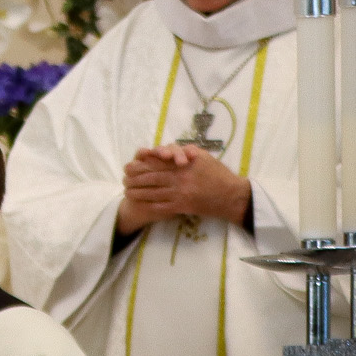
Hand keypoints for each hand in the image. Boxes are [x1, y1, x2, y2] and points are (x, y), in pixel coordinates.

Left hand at [116, 144, 250, 233]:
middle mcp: (179, 178)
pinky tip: (140, 204)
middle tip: (123, 180)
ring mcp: (180, 193)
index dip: (140, 165)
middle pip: (151, 178)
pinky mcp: (182, 206)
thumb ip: (186, 151)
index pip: (156, 163)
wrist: (232, 196)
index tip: (129, 166)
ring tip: (127, 192)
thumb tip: (170, 149)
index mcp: (183, 165)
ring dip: (137, 193)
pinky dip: (148, 205)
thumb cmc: (219, 174)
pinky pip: (161, 206)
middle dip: (134, 179)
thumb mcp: (204, 157)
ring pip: (153, 193)